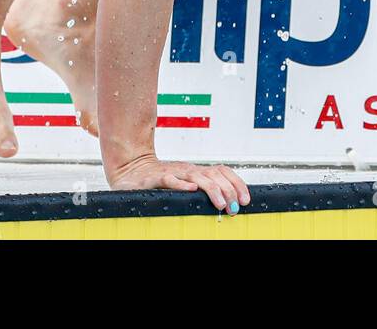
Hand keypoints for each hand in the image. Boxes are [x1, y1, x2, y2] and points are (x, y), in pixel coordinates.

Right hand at [109, 154, 250, 212]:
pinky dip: (181, 184)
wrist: (130, 169)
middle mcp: (187, 170)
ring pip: (196, 177)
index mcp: (196, 171)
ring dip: (211, 189)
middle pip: (213, 175)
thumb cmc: (160, 180)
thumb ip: (202, 190)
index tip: (245, 200)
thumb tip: (229, 203)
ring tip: (220, 203)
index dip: (237, 183)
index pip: (222, 171)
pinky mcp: (155, 178)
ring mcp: (172, 172)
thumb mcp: (185, 184)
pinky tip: (191, 190)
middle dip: (228, 190)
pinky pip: (169, 179)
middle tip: (234, 207)